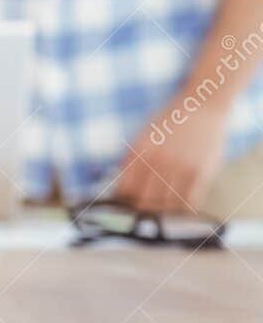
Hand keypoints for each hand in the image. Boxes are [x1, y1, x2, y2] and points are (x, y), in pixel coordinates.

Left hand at [118, 98, 227, 213]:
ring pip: (165, 205)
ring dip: (162, 213)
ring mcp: (180, 167)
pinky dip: (182, 210)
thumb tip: (121, 187)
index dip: (123, 203)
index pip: (125, 189)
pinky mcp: (201, 172)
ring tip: (160, 216)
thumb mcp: (143, 136)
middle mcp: (157, 160)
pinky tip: (179, 209)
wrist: (201, 106)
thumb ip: (132, 160)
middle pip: (143, 201)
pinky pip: (189, 201)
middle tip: (142, 217)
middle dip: (141, 211)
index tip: (125, 209)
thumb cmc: (170, 121)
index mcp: (138, 151)